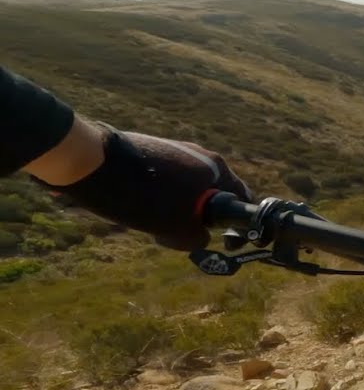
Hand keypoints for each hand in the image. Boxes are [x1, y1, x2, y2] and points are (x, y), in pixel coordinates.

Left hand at [44, 123, 252, 250]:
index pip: (243, 199)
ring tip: (157, 222)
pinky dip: (164, 194)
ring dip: (181, 207)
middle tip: (183, 234)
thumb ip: (198, 237)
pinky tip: (142, 205)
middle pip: (215, 193)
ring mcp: (178, 148)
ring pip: (191, 187)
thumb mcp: (176, 230)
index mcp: (216, 169)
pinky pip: (171, 178)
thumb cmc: (142, 198)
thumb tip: (200, 236)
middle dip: (203, 216)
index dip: (238, 224)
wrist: (93, 163)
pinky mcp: (155, 148)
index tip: (226, 240)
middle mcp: (203, 154)